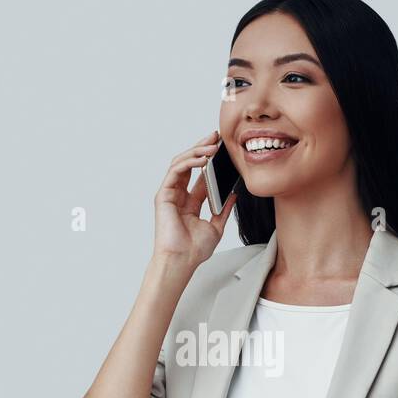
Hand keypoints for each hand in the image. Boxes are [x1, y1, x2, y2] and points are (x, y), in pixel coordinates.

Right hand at [152, 129, 238, 268]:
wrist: (182, 261)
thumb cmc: (194, 250)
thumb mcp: (216, 226)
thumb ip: (223, 210)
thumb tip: (233, 195)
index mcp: (190, 202)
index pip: (200, 174)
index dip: (211, 160)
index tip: (223, 148)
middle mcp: (179, 196)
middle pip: (189, 164)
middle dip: (202, 147)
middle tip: (216, 136)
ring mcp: (170, 194)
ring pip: (181, 163)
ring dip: (196, 151)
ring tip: (212, 144)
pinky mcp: (163, 195)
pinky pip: (175, 171)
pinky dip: (189, 161)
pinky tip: (202, 158)